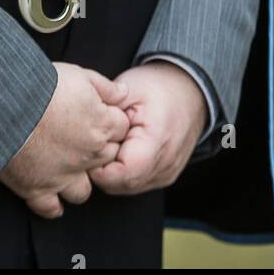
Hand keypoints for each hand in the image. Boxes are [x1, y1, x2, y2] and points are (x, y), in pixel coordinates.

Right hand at [0, 63, 131, 219]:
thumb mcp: (78, 74)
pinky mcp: (38, 188)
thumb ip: (106, 87)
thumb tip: (124, 93)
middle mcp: (89, 156)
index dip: (110, 119)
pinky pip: (51, 208)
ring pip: (83, 191)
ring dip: (78, 180)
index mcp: (101, 126)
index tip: (96, 113)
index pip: (121, 128)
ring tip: (67, 167)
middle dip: (98, 149)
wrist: (6, 102)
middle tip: (80, 136)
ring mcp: (64, 176)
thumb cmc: (42, 85)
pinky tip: (49, 194)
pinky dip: (51, 205)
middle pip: (107, 159)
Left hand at [87, 62, 208, 194]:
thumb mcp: (128, 89)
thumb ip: (106, 112)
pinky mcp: (165, 176)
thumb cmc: (158, 86)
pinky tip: (121, 149)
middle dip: (100, 169)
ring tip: (110, 143)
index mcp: (156, 141)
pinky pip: (137, 183)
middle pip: (121, 184)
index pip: (119, 174)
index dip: (97, 165)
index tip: (87, 145)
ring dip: (112, 172)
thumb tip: (84, 135)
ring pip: (127, 187)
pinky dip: (124, 172)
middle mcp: (165, 164)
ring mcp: (167, 173)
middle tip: (93, 142)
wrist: (189, 90)